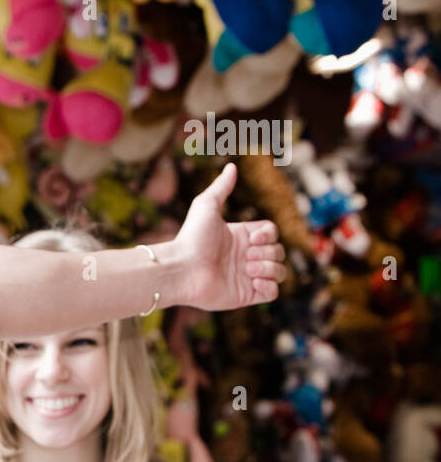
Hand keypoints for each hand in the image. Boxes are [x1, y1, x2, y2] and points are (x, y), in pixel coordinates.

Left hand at [171, 163, 286, 310]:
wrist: (181, 269)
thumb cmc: (191, 238)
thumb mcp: (206, 205)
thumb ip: (221, 187)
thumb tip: (231, 165)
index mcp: (241, 237)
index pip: (272, 233)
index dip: (268, 235)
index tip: (250, 238)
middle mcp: (246, 256)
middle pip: (279, 251)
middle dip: (267, 252)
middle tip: (245, 256)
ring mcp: (247, 277)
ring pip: (279, 271)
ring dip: (269, 268)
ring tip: (248, 269)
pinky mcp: (247, 295)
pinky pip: (273, 292)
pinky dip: (269, 286)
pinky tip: (252, 281)